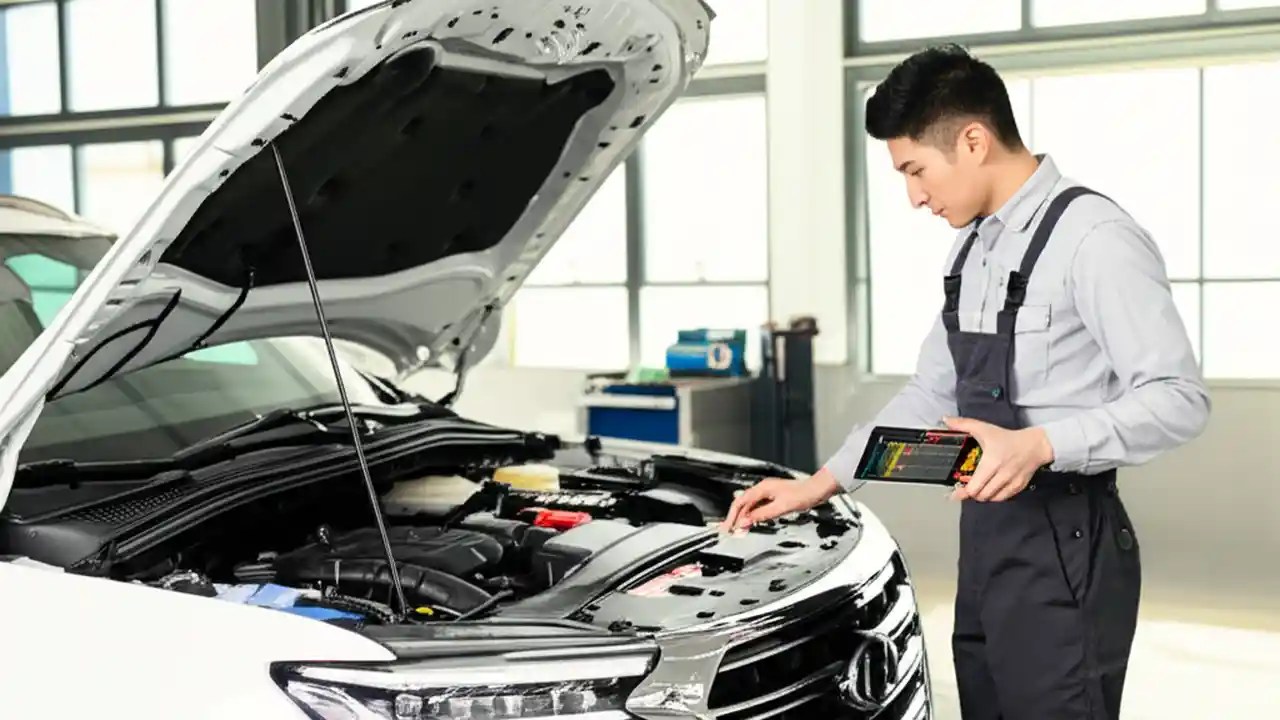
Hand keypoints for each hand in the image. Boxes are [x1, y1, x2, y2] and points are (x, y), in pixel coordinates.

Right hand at [720, 470, 839, 531]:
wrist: (816, 489)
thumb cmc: (803, 494)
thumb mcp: (781, 507)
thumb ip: (762, 515)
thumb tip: (745, 521)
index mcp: (762, 488)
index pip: (741, 503)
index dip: (732, 516)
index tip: (727, 527)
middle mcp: (763, 489)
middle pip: (743, 504)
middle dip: (735, 517)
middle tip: (729, 531)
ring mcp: (768, 493)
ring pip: (750, 506)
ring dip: (743, 518)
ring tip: (738, 530)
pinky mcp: (774, 498)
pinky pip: (758, 507)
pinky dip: (752, 516)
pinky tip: (752, 523)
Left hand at [944, 416, 1054, 501]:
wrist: (1034, 445)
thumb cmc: (1008, 438)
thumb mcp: (984, 428)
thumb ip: (963, 424)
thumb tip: (946, 420)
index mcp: (991, 462)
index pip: (974, 487)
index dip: (963, 492)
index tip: (955, 493)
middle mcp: (1002, 475)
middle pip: (981, 496)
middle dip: (971, 493)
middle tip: (967, 487)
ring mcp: (1011, 483)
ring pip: (991, 499)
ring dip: (983, 495)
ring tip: (979, 487)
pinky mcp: (1018, 487)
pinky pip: (1003, 498)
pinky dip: (994, 496)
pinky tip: (991, 489)